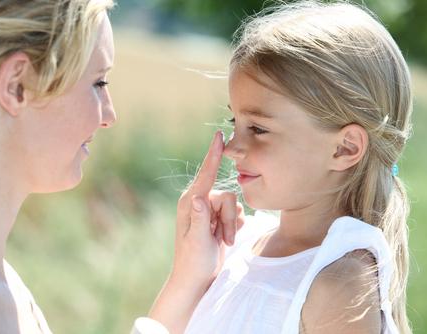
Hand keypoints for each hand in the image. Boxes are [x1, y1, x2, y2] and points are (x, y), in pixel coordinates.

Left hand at [172, 131, 244, 285]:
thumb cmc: (194, 262)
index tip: (220, 135)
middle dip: (230, 218)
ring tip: (223, 240)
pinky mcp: (217, 218)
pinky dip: (234, 226)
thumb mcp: (198, 241)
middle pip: (227, 196)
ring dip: (232, 224)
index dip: (214, 154)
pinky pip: (236, 213)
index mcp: (190, 203)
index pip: (206, 174)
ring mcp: (208, 210)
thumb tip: (199, 196)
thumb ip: (200, 218)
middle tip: (224, 238)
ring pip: (234, 205)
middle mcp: (198, 202)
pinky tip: (225, 238)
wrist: (197, 278)